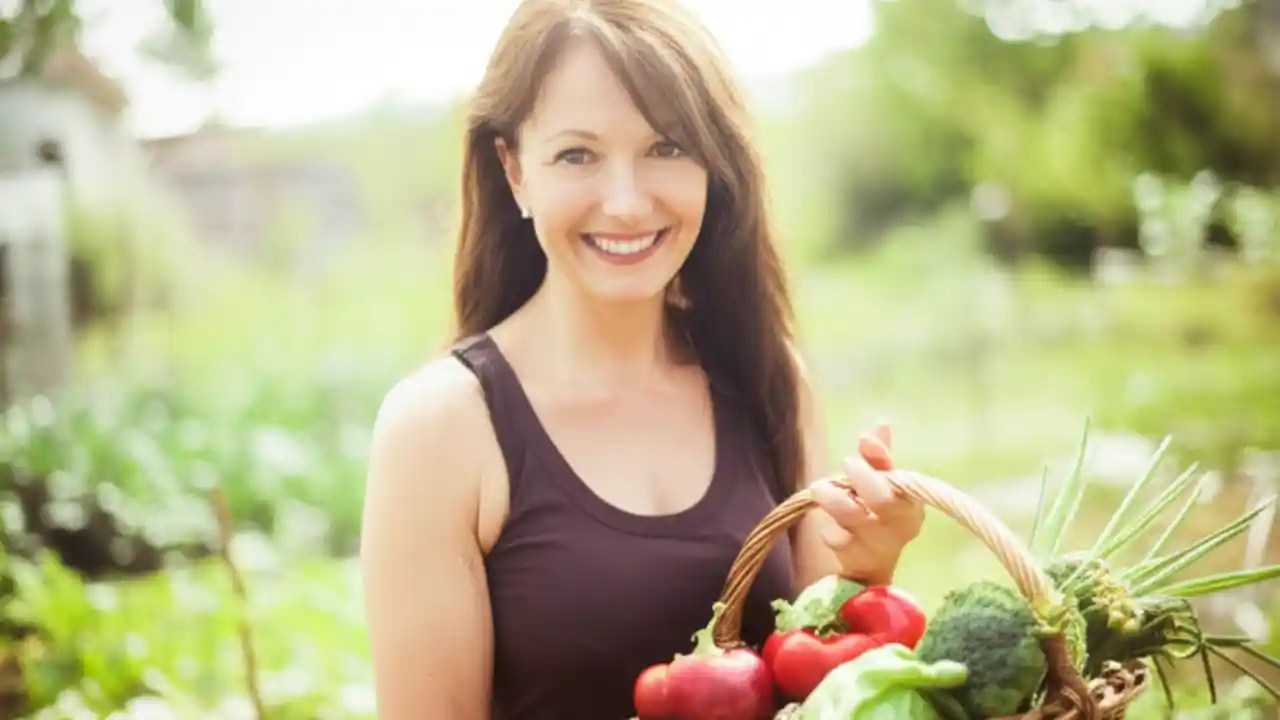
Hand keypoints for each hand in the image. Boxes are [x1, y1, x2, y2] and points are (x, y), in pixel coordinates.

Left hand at [809, 422, 923, 585]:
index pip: (902, 477)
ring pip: (853, 517)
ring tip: (819, 488)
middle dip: (862, 477)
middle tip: (847, 463)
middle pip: (882, 499)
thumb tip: (881, 424)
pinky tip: (827, 521)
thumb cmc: (879, 513)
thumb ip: (878, 456)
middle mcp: (899, 523)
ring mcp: (876, 542)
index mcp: (911, 500)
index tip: (864, 441)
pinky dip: (827, 525)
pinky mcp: (853, 558)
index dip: (881, 456)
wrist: (871, 563)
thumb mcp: (882, 483)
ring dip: (834, 499)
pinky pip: (834, 537)